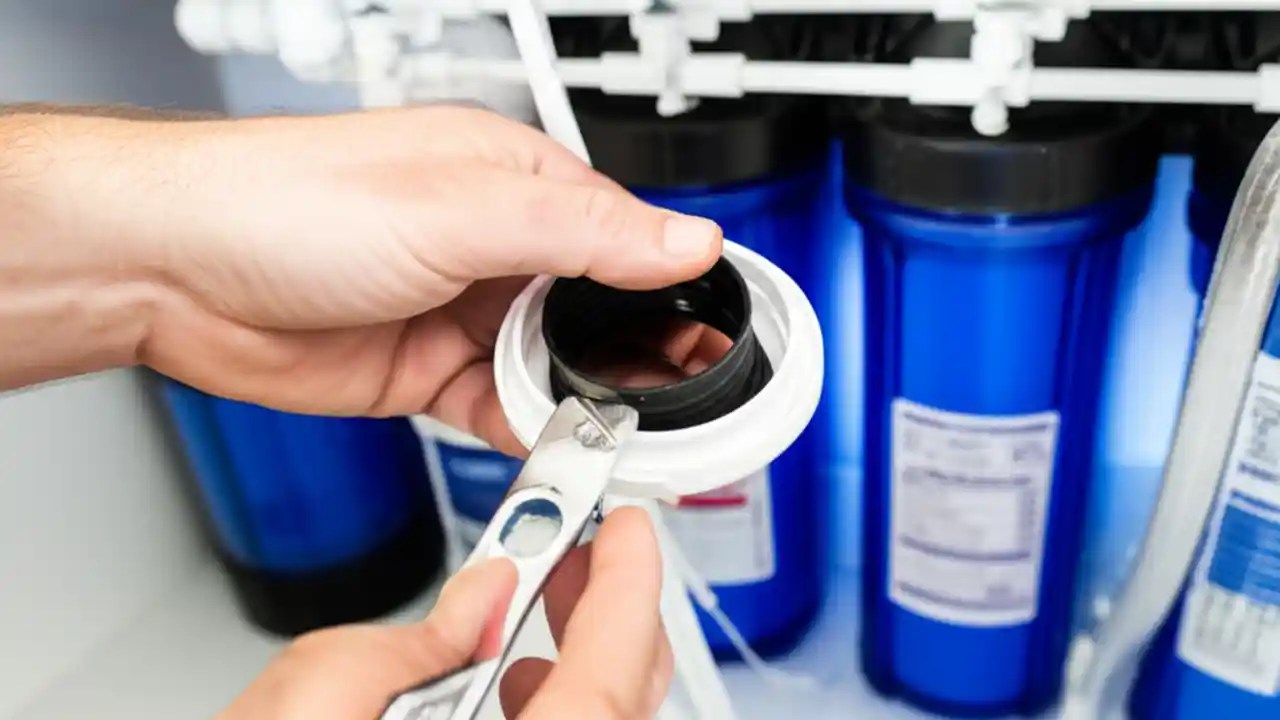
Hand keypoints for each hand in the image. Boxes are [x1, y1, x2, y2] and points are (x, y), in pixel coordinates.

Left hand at [0, 105, 721, 452]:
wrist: (174, 268)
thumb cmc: (288, 201)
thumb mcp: (459, 209)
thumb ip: (581, 234)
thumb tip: (683, 240)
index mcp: (512, 180)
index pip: (624, 236)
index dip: (670, 288)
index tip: (707, 335)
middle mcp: (492, 243)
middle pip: (594, 309)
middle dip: (629, 355)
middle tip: (667, 398)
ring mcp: (458, 309)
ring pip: (550, 364)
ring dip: (577, 398)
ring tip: (606, 427)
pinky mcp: (423, 368)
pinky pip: (497, 404)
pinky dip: (525, 427)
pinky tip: (542, 439)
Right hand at [219, 508, 671, 719]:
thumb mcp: (316, 690)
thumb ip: (420, 636)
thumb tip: (482, 598)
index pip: (611, 674)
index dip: (630, 588)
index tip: (632, 531)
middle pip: (619, 705)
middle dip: (612, 615)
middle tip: (586, 550)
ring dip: (586, 662)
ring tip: (550, 600)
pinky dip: (556, 705)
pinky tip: (520, 680)